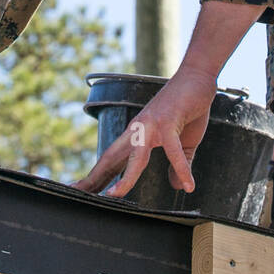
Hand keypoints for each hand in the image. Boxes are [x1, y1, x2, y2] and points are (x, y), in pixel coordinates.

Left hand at [74, 68, 216, 196]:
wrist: (197, 77)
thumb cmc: (189, 107)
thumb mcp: (183, 143)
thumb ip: (179, 165)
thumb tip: (178, 186)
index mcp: (137, 135)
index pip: (113, 160)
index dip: (97, 175)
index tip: (81, 190)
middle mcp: (138, 130)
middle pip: (111, 158)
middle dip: (95, 177)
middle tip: (76, 192)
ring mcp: (151, 125)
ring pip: (135, 157)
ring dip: (124, 177)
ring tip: (115, 196)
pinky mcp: (168, 122)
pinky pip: (174, 151)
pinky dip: (181, 168)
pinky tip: (188, 184)